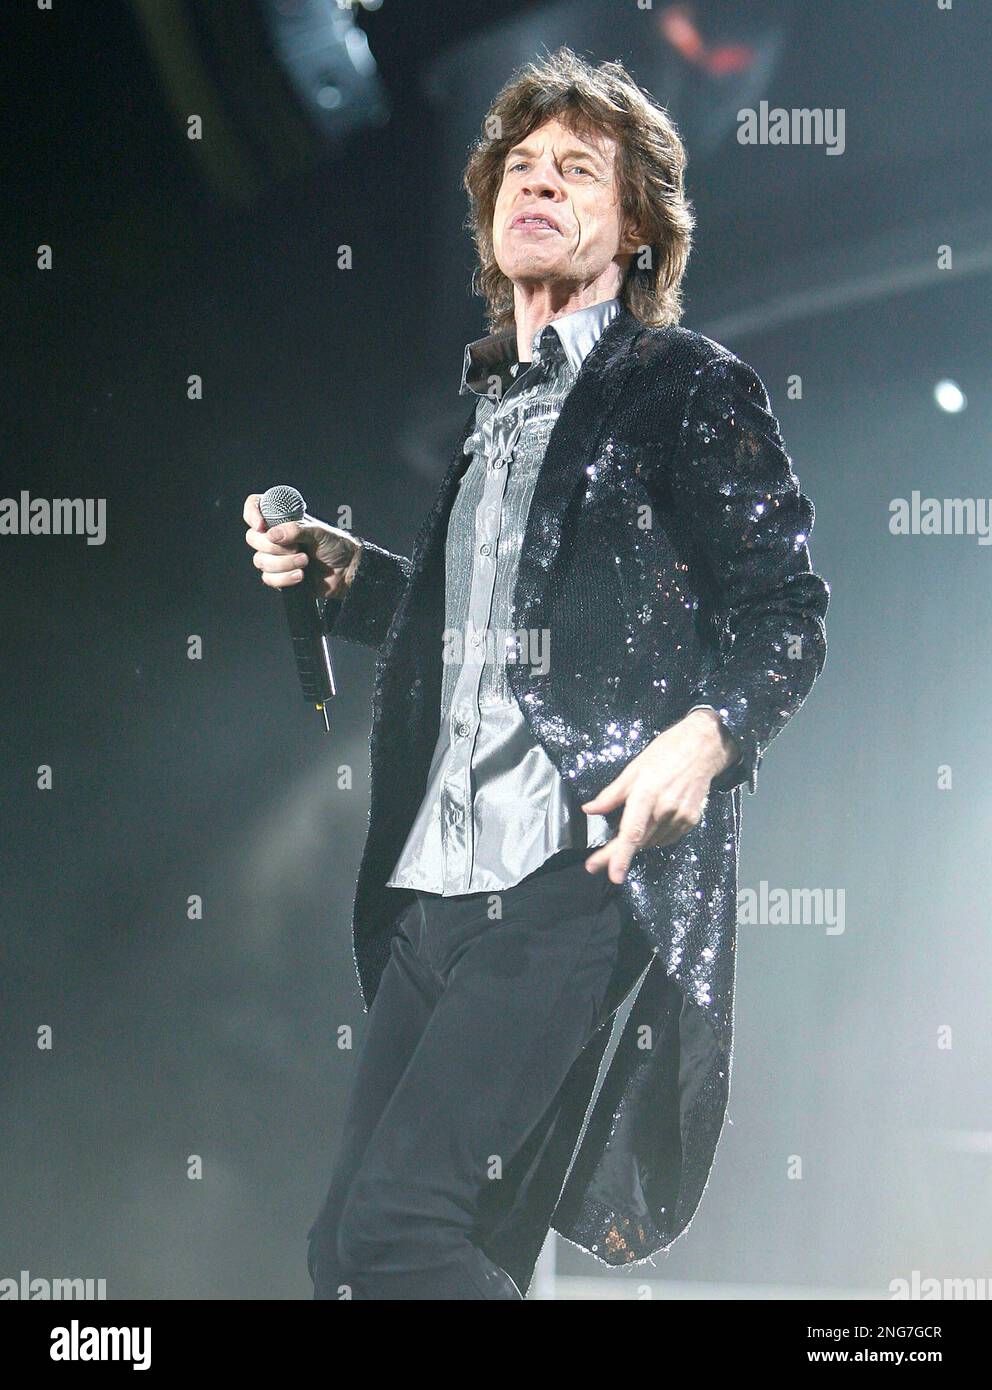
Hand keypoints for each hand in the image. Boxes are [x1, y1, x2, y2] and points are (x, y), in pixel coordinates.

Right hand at [243, 493, 361, 600]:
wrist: (348, 571)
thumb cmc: (336, 546)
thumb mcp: (319, 532)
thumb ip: (296, 530)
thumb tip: (271, 535)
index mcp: (283, 519)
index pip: (255, 506)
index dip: (252, 513)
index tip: (261, 526)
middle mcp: (276, 536)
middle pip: (253, 538)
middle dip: (273, 546)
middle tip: (297, 548)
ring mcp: (276, 557)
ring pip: (260, 560)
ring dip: (283, 563)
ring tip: (305, 562)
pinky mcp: (280, 577)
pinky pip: (268, 578)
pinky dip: (284, 579)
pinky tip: (301, 577)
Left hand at [580, 709, 738, 883]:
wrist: (702, 748)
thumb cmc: (665, 753)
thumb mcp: (633, 769)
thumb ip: (611, 794)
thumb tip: (589, 809)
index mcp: (647, 794)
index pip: (631, 833)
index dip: (620, 856)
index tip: (612, 875)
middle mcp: (665, 809)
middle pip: (638, 843)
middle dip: (616, 856)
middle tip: (596, 864)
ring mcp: (680, 817)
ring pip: (651, 842)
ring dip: (635, 843)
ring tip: (624, 834)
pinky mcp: (691, 821)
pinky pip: (666, 838)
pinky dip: (653, 836)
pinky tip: (648, 826)